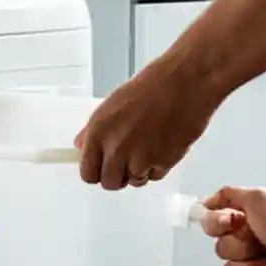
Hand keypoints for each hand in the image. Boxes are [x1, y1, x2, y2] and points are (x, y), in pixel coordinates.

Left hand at [75, 57, 223, 190]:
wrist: (185, 83)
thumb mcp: (113, 104)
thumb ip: (94, 131)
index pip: (87, 172)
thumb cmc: (152, 87)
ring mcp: (138, 158)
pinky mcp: (162, 163)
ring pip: (134, 181)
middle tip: (128, 162)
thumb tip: (81, 146)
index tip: (103, 170)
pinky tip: (164, 144)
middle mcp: (114, 148)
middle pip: (109, 183)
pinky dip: (160, 166)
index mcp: (98, 132)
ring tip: (150, 146)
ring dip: (141, 171)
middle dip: (119, 177)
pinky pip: (156, 176)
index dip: (96, 173)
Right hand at [200, 186, 265, 265]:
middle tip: (260, 242)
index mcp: (243, 223)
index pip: (211, 226)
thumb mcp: (257, 197)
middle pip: (219, 249)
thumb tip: (204, 203)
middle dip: (239, 247)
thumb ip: (227, 194)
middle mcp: (246, 244)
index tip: (232, 222)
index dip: (216, 225)